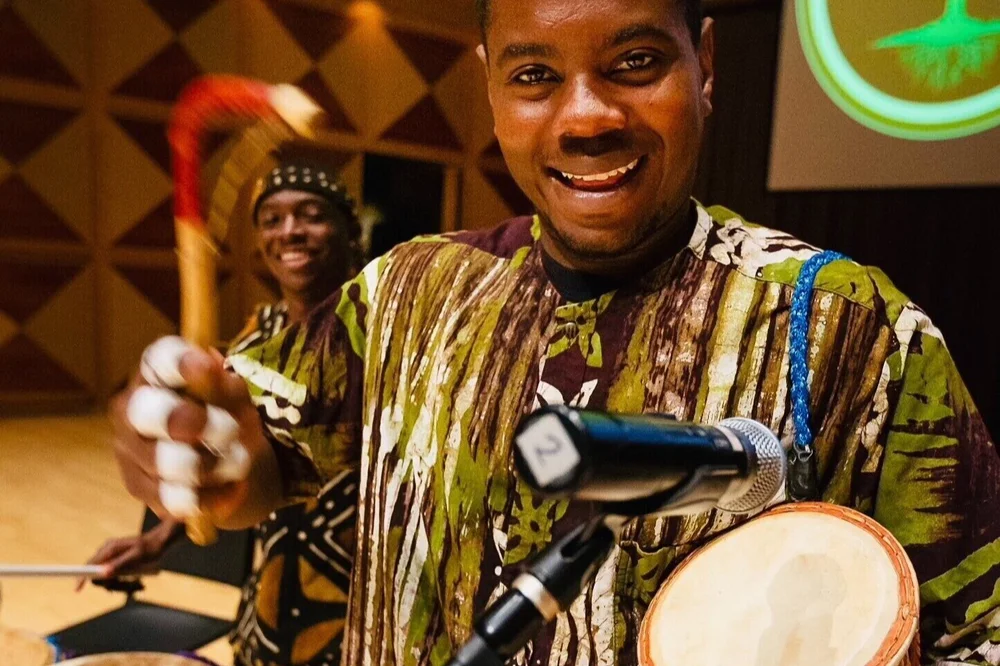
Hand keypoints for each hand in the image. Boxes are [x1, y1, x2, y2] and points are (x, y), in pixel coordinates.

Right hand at [76, 519, 182, 590]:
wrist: (161, 542)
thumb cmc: (151, 547)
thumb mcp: (137, 556)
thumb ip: (120, 563)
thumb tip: (104, 573)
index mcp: (110, 548)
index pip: (89, 564)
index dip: (81, 577)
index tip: (77, 589)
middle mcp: (108, 552)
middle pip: (98, 575)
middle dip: (111, 584)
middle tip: (129, 587)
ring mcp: (112, 557)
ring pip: (107, 579)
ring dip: (120, 585)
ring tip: (137, 585)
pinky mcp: (117, 563)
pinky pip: (115, 577)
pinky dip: (124, 583)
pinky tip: (136, 583)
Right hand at [109, 337, 281, 529]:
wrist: (227, 458)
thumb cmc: (227, 414)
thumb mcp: (236, 399)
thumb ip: (224, 387)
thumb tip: (211, 366)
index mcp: (156, 373)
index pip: (158, 360)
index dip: (178, 362)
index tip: (205, 366)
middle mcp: (131, 407)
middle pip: (146, 413)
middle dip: (191, 421)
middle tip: (230, 430)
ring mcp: (130, 449)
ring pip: (166, 463)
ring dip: (216, 465)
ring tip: (240, 462)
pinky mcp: (137, 486)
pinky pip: (174, 498)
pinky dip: (213, 497)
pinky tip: (233, 489)